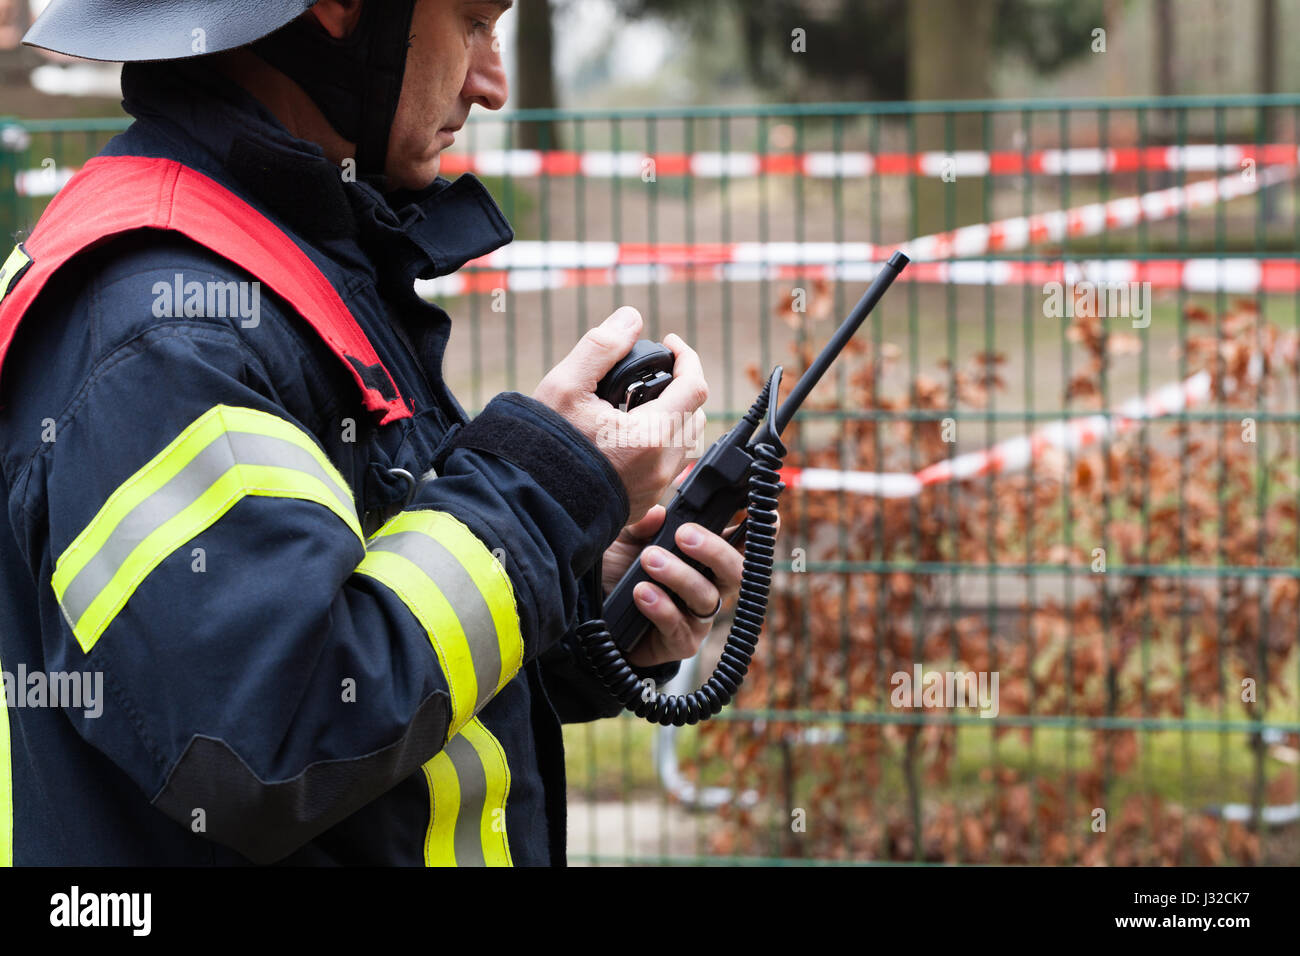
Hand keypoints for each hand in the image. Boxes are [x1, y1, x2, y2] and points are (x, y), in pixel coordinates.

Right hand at [532, 308, 707, 522]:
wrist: (527, 501)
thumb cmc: (543, 447)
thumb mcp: (565, 385)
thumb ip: (601, 346)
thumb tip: (630, 319)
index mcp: (650, 435)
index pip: (695, 386)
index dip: (686, 357)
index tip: (669, 343)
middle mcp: (660, 467)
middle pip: (694, 415)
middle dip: (680, 387)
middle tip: (650, 373)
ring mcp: (653, 489)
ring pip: (682, 442)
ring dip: (671, 417)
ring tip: (638, 404)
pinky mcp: (641, 503)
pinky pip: (665, 467)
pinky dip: (657, 444)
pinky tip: (627, 435)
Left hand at [601, 505, 749, 668]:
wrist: (596, 616)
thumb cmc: (621, 572)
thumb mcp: (626, 540)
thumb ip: (642, 525)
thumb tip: (658, 513)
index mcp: (707, 556)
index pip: (742, 540)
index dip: (757, 527)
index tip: (756, 512)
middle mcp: (711, 585)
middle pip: (737, 570)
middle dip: (715, 550)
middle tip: (684, 535)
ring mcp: (699, 617)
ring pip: (707, 596)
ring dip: (679, 575)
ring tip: (650, 559)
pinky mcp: (682, 642)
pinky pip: (679, 626)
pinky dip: (661, 607)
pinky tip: (642, 592)